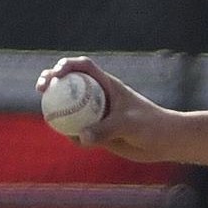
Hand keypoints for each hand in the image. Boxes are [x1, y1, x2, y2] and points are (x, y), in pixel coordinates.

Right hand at [35, 57, 173, 161]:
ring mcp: (97, 113)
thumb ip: (105, 129)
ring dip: (55, 108)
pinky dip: (71, 133)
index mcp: (107, 84)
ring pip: (70, 108)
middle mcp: (99, 96)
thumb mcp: (129, 125)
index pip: (83, 67)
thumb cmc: (152, 126)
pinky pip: (78, 130)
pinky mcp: (98, 130)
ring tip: (48, 115)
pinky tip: (73, 139)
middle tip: (41, 89)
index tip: (55, 74)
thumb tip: (81, 137)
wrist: (165, 142)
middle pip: (69, 83)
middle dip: (51, 81)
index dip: (66, 65)